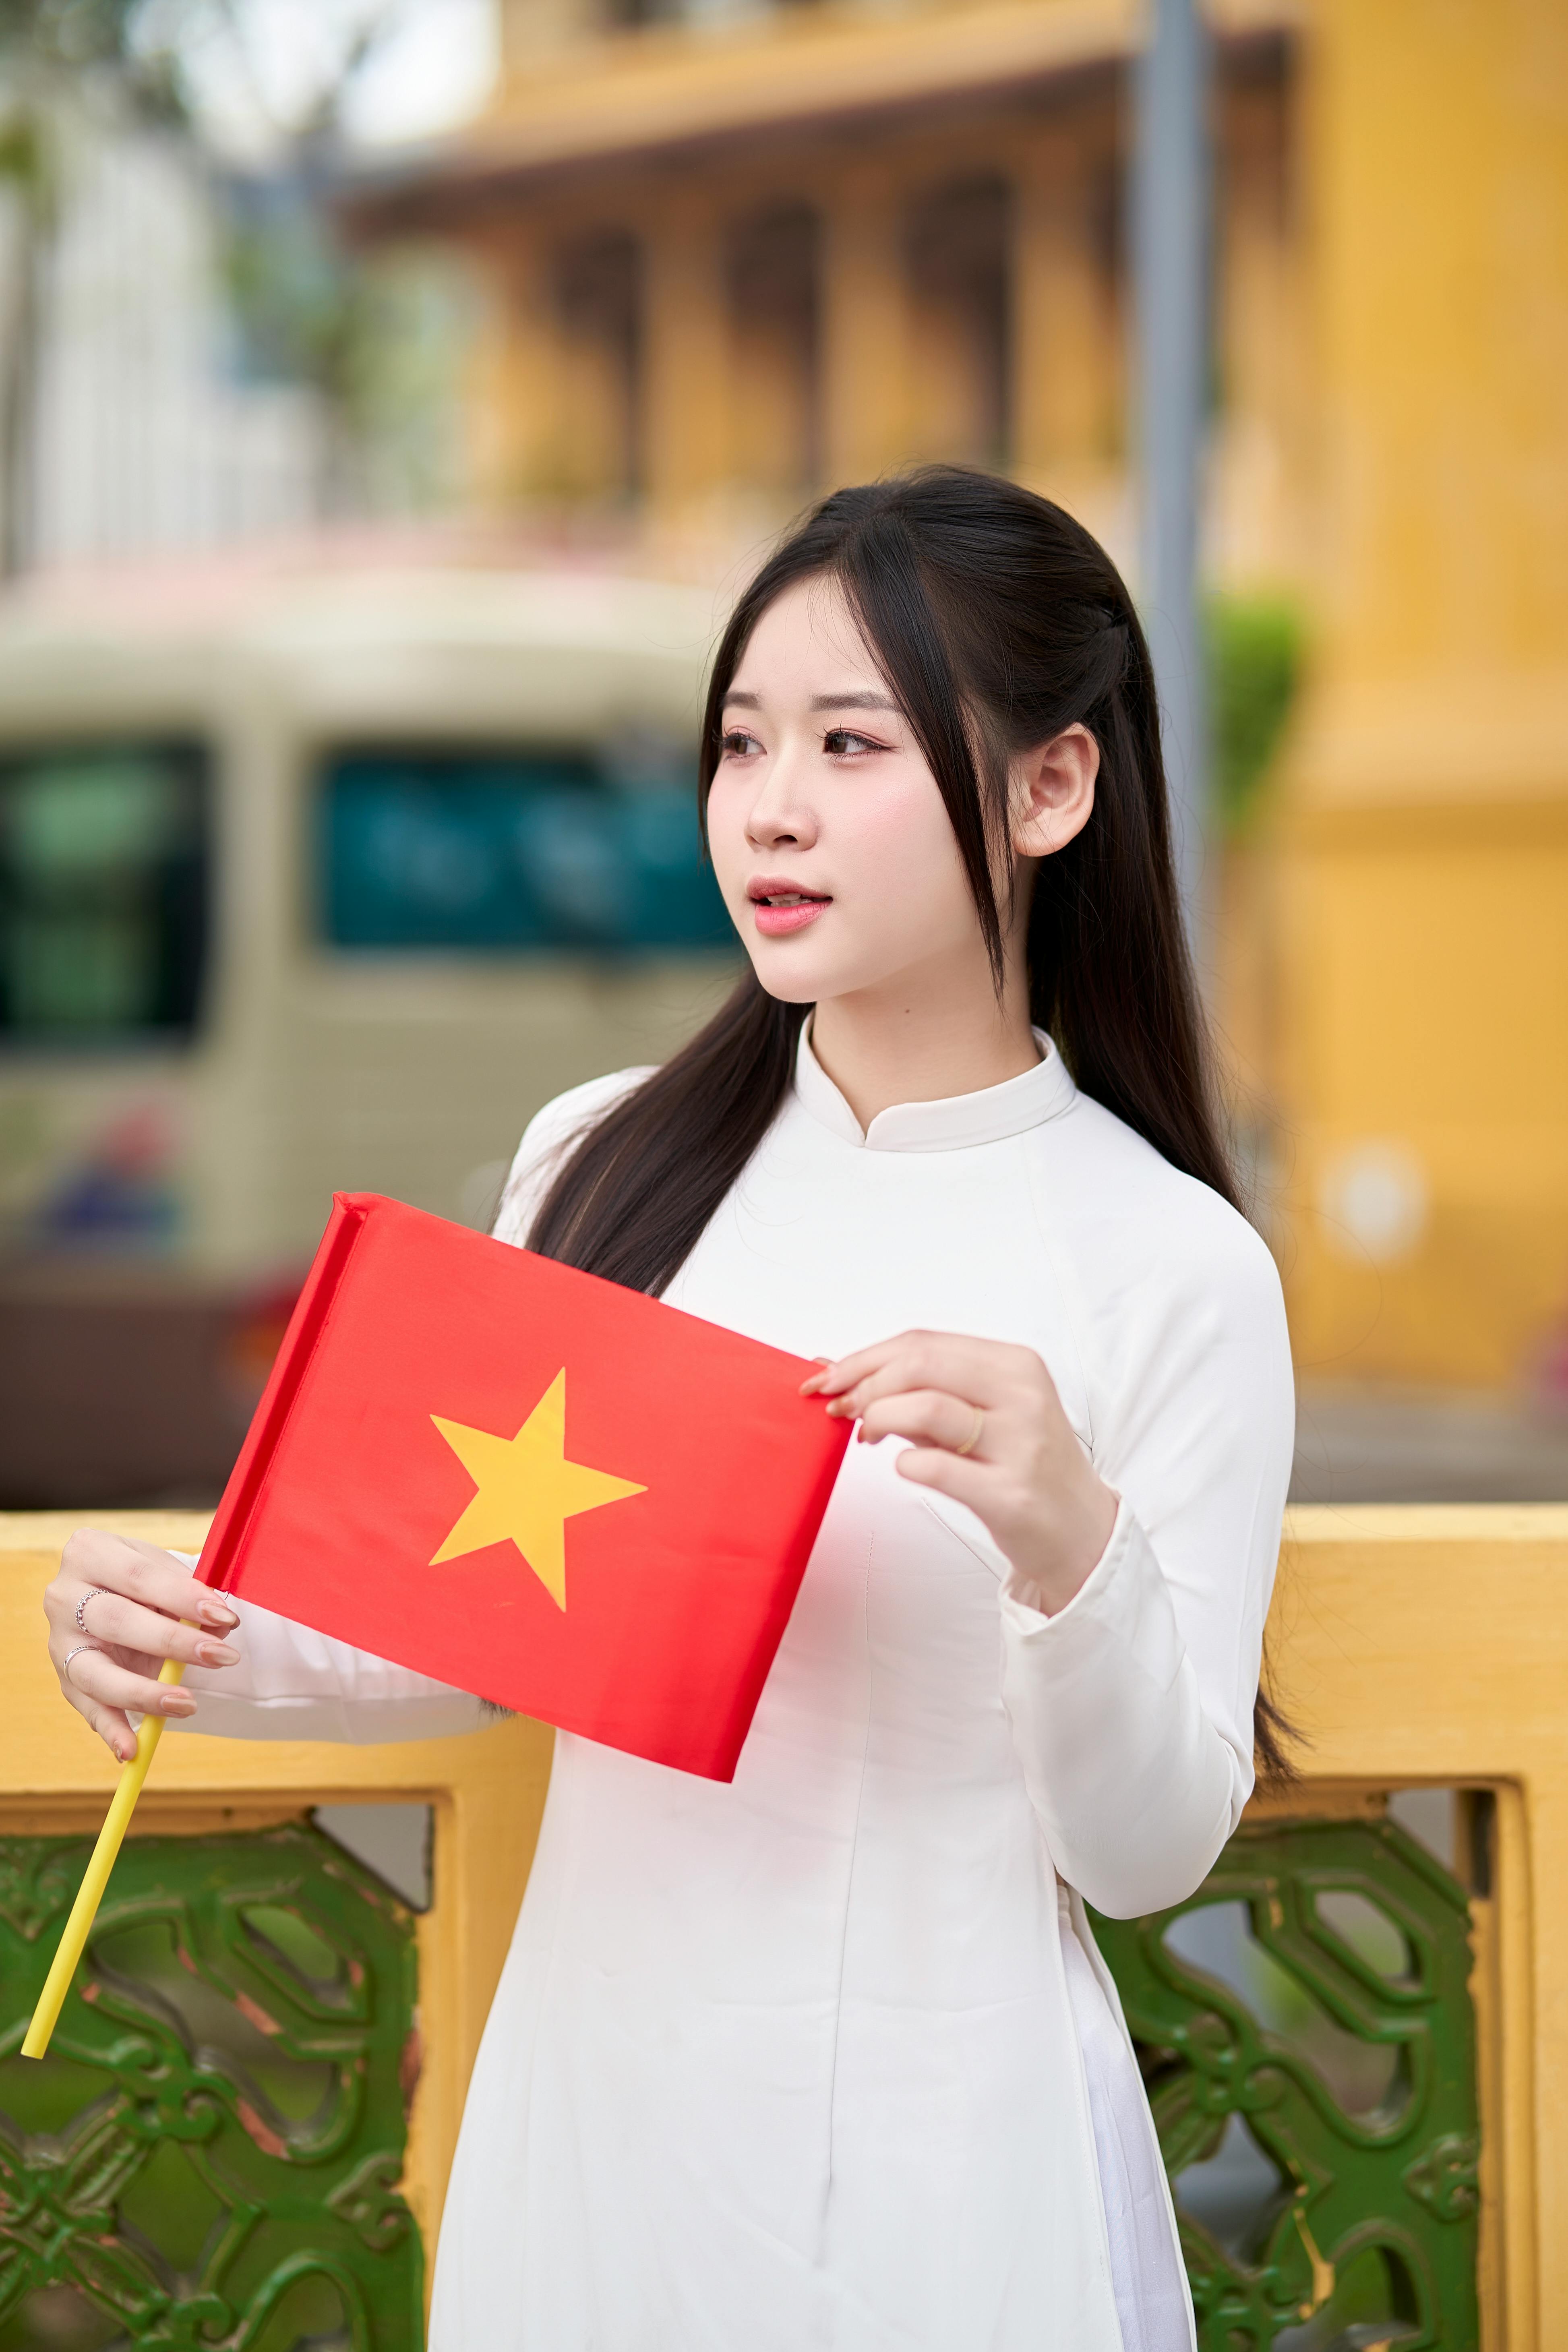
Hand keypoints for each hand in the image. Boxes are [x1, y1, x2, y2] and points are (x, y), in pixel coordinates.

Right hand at [44, 1530, 240, 1762]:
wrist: (113, 1594)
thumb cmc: (145, 1581)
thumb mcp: (164, 1573)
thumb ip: (188, 1594)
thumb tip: (221, 1624)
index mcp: (89, 1552)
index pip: (139, 1575)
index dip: (183, 1596)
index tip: (225, 1617)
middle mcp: (63, 1596)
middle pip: (117, 1622)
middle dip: (174, 1642)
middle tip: (220, 1657)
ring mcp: (59, 1641)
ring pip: (96, 1672)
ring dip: (144, 1693)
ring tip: (187, 1705)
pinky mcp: (64, 1678)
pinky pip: (87, 1708)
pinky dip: (111, 1730)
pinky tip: (131, 1749)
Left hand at [803, 1332, 1117, 1615]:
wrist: (1078, 1528)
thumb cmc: (1021, 1464)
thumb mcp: (980, 1414)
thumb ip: (919, 1392)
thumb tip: (839, 1369)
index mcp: (1015, 1365)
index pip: (923, 1342)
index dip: (864, 1358)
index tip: (828, 1377)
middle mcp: (1022, 1397)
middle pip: (920, 1364)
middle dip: (864, 1383)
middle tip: (839, 1409)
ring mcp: (1020, 1445)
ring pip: (927, 1407)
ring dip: (879, 1417)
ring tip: (867, 1436)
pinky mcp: (1010, 1494)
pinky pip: (937, 1468)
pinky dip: (906, 1464)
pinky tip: (904, 1466)